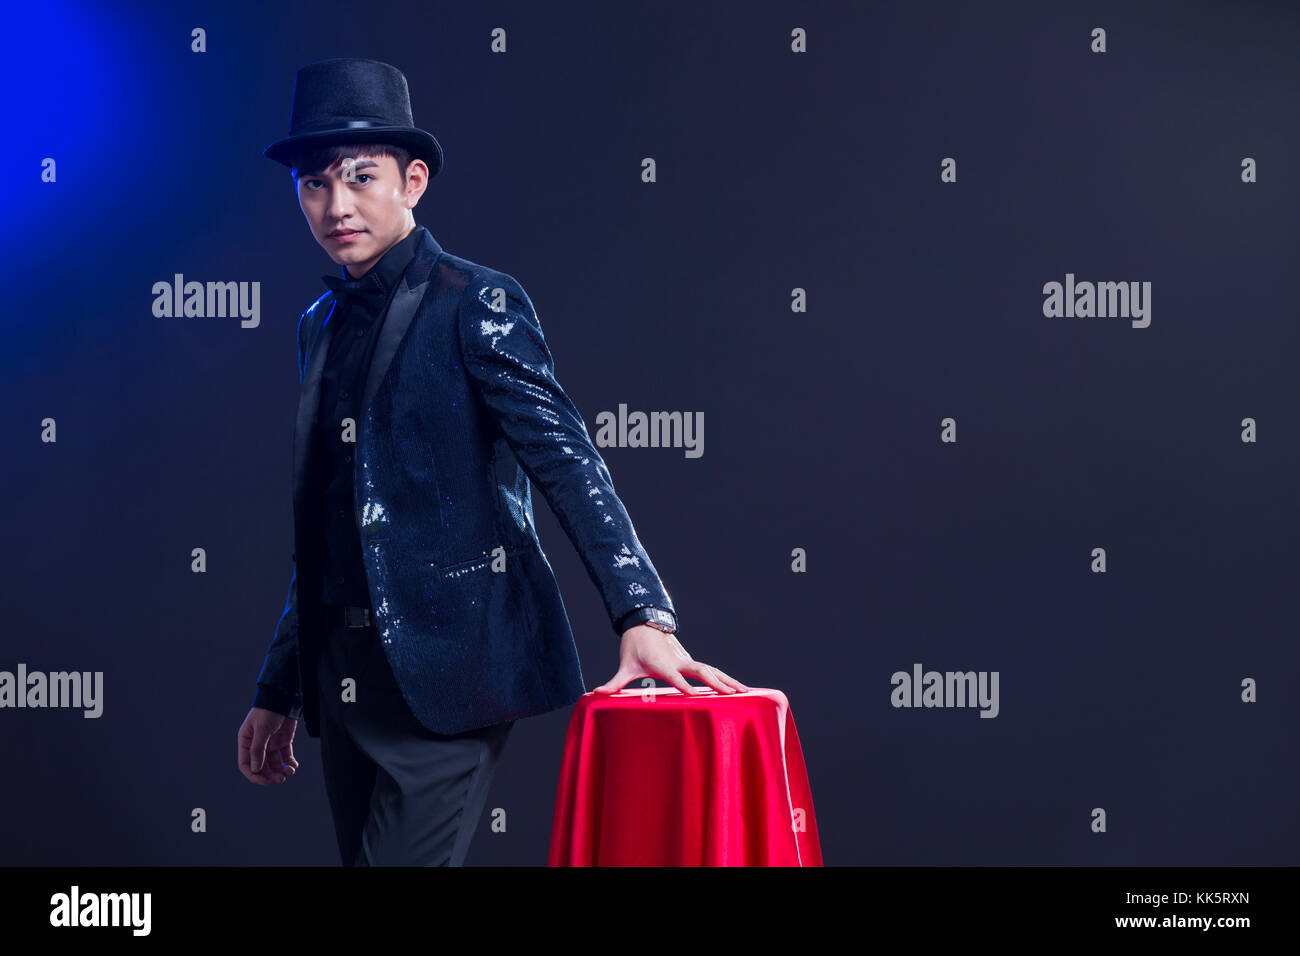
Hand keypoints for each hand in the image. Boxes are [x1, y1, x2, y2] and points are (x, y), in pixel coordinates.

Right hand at [238, 707, 299, 784]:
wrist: (284, 697)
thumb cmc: (269, 711)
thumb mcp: (262, 730)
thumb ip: (258, 750)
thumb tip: (255, 769)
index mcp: (246, 741)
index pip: (246, 764)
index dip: (254, 775)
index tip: (265, 781)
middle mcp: (257, 744)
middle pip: (261, 766)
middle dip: (270, 774)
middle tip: (281, 779)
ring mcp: (270, 743)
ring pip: (274, 763)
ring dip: (281, 770)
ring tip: (290, 771)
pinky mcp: (283, 741)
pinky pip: (285, 756)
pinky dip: (289, 762)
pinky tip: (294, 765)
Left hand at [593, 624, 749, 695]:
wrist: (644, 624)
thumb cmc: (634, 648)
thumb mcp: (624, 665)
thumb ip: (614, 682)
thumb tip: (595, 693)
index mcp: (662, 664)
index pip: (674, 676)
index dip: (683, 685)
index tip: (695, 696)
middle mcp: (678, 661)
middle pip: (701, 671)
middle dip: (716, 683)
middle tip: (731, 695)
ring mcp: (687, 660)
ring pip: (712, 670)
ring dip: (728, 681)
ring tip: (745, 692)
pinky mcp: (692, 662)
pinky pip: (712, 671)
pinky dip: (726, 679)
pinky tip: (740, 689)